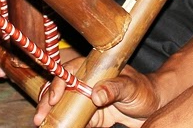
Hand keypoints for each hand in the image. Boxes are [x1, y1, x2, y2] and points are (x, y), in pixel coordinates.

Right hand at [34, 58, 153, 127]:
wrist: (153, 107)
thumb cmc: (143, 89)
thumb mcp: (132, 87)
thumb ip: (115, 88)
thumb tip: (96, 95)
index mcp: (93, 69)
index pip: (70, 72)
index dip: (59, 83)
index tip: (54, 97)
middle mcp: (86, 83)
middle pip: (60, 88)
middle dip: (46, 101)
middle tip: (39, 116)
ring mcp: (86, 100)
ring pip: (62, 104)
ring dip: (50, 113)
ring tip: (41, 124)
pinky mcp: (91, 116)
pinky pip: (73, 119)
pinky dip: (63, 124)